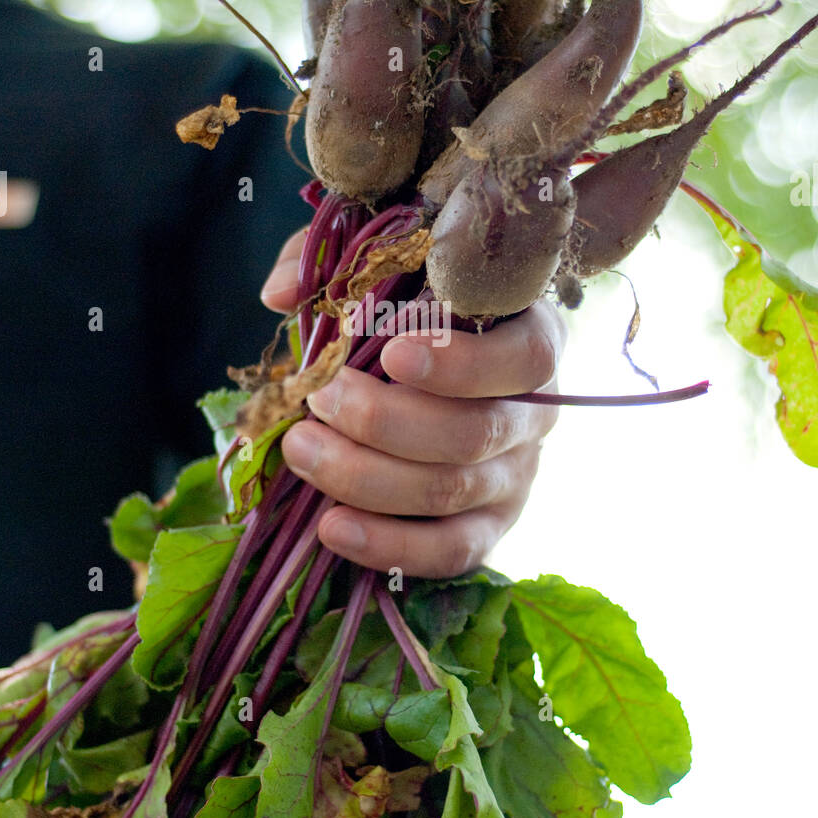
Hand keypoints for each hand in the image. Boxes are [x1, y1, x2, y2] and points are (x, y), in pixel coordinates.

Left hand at [260, 227, 564, 578]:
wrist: (425, 385)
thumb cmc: (405, 318)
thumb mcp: (376, 274)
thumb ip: (333, 265)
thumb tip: (281, 293)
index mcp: (531, 338)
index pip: (527, 356)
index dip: (464, 363)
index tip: (391, 352)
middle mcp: (536, 414)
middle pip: (475, 432)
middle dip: (385, 421)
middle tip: (318, 398)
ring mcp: (518, 477)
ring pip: (451, 491)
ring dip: (367, 476)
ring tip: (300, 450)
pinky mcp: (490, 528)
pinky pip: (450, 552)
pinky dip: (389, 546)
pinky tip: (331, 527)